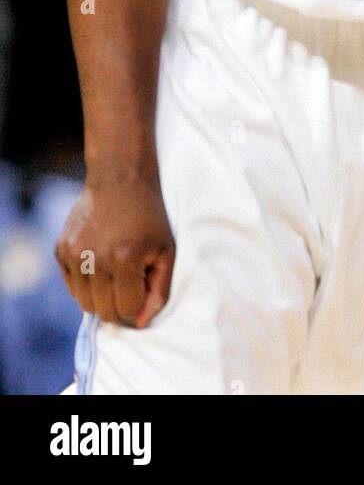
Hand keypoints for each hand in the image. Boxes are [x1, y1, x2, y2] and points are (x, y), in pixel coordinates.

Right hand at [56, 168, 174, 328]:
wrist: (120, 177)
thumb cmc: (149, 215)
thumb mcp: (166, 251)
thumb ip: (159, 291)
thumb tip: (141, 323)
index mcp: (125, 259)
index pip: (128, 311)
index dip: (139, 307)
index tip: (144, 291)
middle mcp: (95, 259)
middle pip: (104, 313)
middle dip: (120, 306)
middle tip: (131, 283)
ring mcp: (74, 254)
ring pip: (85, 305)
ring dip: (103, 297)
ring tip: (116, 271)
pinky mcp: (61, 250)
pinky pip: (72, 287)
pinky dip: (87, 284)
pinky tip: (100, 262)